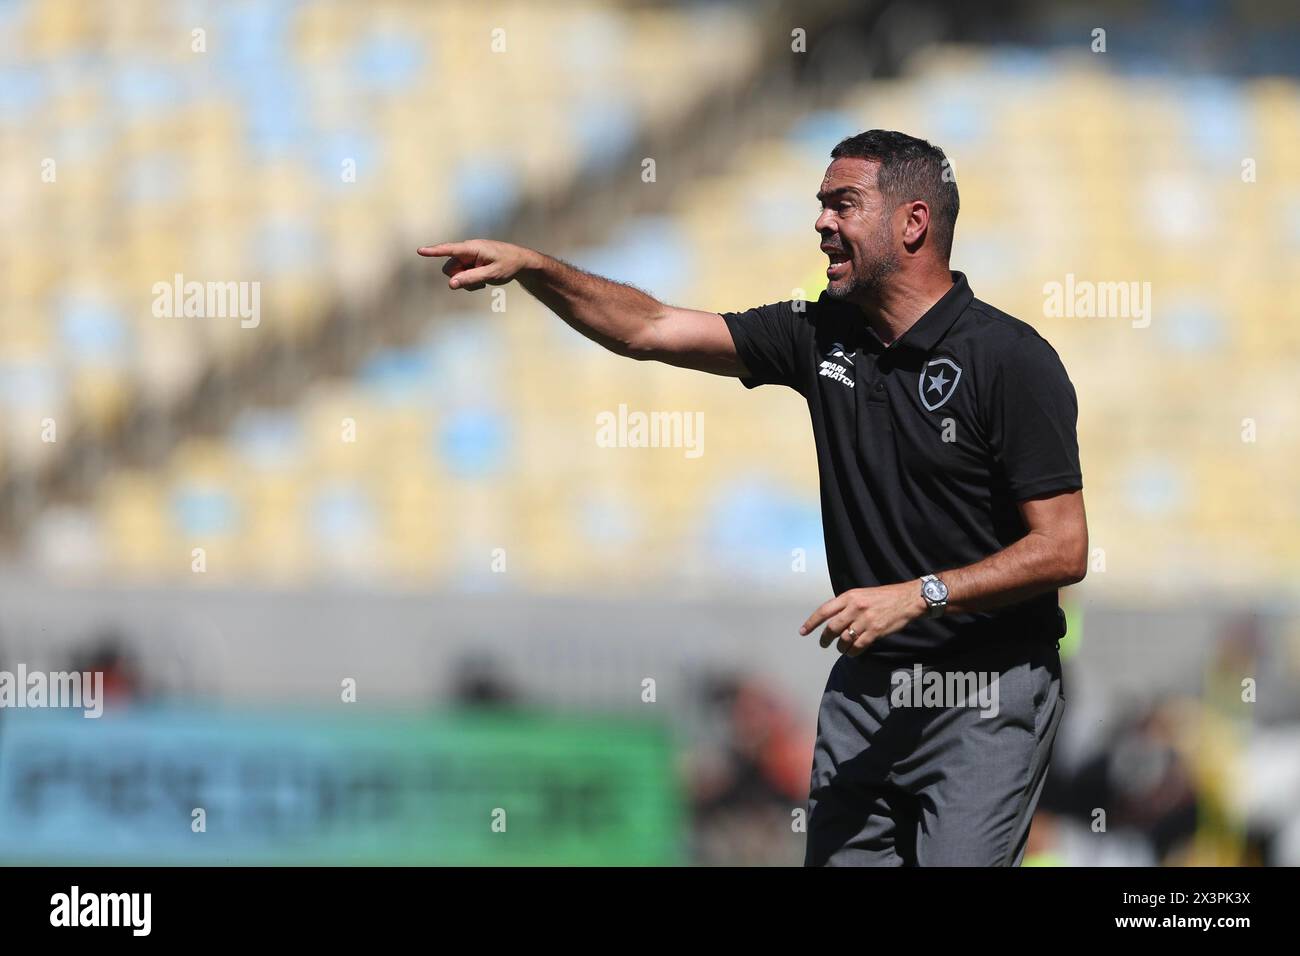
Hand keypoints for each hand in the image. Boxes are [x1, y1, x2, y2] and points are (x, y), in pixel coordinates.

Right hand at [417, 239, 535, 290]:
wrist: (521, 261)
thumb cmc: (508, 265)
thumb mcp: (491, 274)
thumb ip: (470, 279)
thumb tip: (451, 284)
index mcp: (472, 248)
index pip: (449, 250)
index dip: (434, 251)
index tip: (420, 251)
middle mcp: (468, 250)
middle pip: (450, 268)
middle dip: (459, 278)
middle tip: (478, 281)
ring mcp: (469, 257)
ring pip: (455, 273)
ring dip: (465, 280)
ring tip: (484, 281)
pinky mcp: (472, 262)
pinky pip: (462, 274)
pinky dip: (470, 280)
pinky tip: (484, 279)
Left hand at [799, 581, 926, 655]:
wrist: (907, 599)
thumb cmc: (884, 597)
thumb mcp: (861, 594)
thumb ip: (846, 604)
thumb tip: (831, 618)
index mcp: (849, 596)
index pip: (824, 610)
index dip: (811, 622)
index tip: (802, 632)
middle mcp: (855, 607)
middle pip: (832, 628)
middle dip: (825, 639)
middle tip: (823, 644)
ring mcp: (865, 620)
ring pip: (844, 639)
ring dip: (840, 647)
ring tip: (841, 649)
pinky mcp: (875, 631)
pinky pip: (858, 646)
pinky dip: (853, 652)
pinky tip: (852, 652)